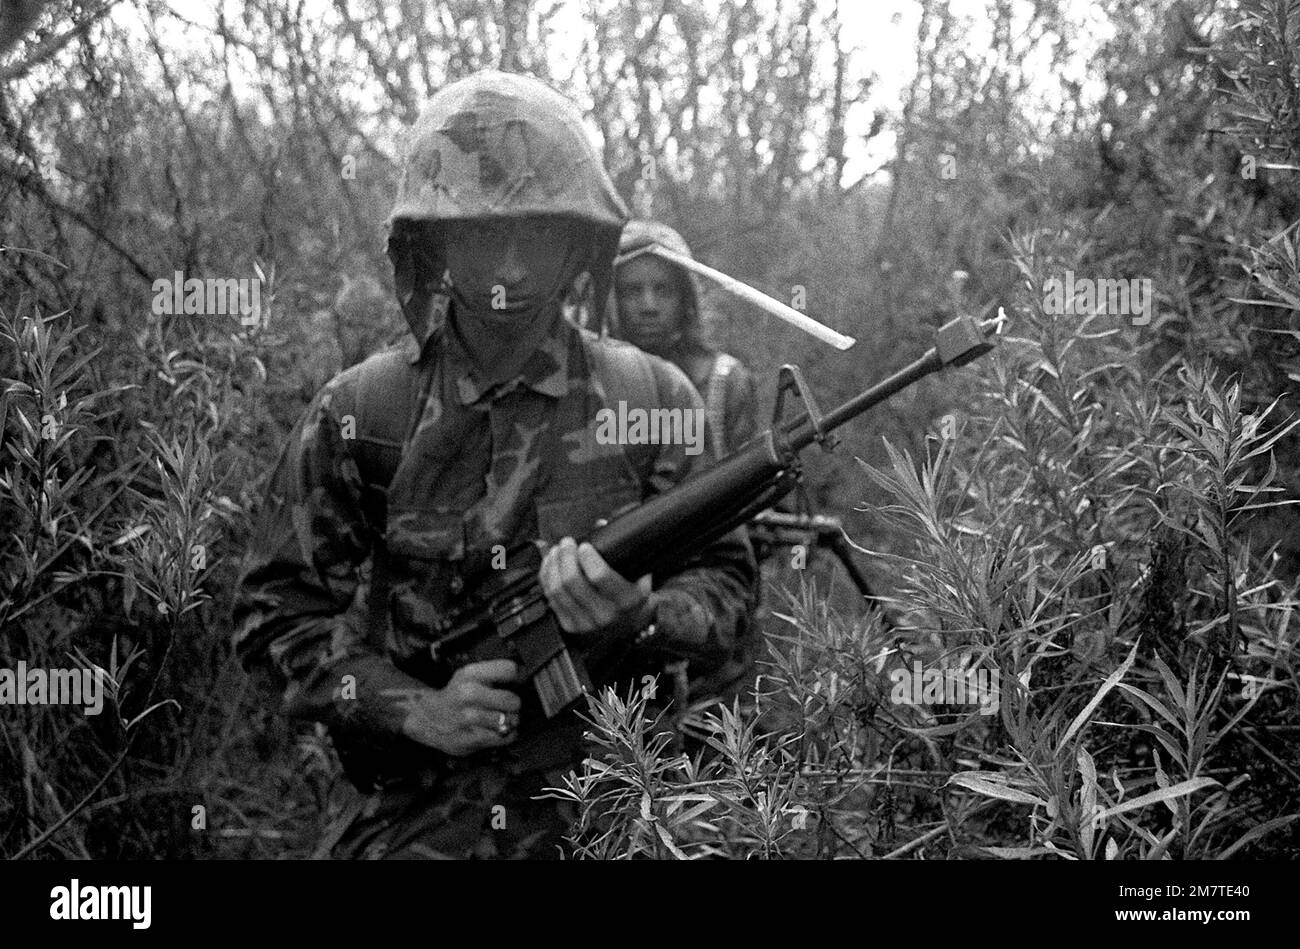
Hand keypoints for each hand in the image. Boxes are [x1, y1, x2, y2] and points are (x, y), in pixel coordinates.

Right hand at [383, 659, 521, 756]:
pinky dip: (506, 734)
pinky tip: (496, 729)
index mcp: (470, 674)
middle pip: (513, 700)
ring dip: (510, 720)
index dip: (514, 677)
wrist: (428, 718)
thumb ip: (493, 673)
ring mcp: (469, 718)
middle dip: (513, 703)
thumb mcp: (468, 675)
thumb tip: (522, 677)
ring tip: (500, 717)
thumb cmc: (454, 696)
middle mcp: (468, 694)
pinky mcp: (471, 739)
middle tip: (506, 704)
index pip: (509, 670)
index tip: (511, 682)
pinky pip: (506, 736)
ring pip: (511, 720)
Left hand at [538, 537, 651, 635]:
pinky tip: (550, 565)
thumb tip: (600, 526)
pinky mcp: (571, 625)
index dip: (587, 557)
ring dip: (554, 564)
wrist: (629, 622)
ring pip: (558, 589)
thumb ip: (621, 549)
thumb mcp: (638, 572)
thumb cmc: (632, 591)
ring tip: (557, 551)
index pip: (600, 576)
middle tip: (566, 543)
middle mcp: (607, 614)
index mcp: (628, 599)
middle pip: (573, 581)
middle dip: (566, 555)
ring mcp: (587, 623)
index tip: (584, 545)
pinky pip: (550, 598)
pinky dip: (547, 577)